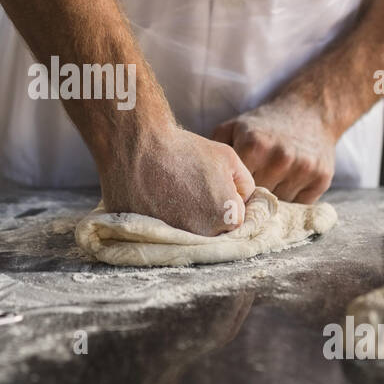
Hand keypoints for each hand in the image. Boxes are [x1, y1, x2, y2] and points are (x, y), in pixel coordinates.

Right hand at [99, 125, 254, 236]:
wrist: (138, 145)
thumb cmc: (185, 149)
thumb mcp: (228, 158)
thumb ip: (246, 184)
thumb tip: (244, 201)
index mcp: (227, 218)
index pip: (235, 219)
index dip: (226, 199)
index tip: (211, 184)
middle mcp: (202, 235)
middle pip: (213, 230)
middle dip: (208, 212)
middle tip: (192, 187)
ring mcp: (175, 238)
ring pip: (188, 233)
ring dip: (185, 217)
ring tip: (174, 191)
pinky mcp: (151, 235)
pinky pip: (164, 232)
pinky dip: (163, 218)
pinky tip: (158, 197)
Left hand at [213, 99, 337, 202]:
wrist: (310, 111)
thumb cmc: (264, 124)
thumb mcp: (234, 128)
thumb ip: (214, 152)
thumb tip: (198, 181)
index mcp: (254, 145)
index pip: (236, 188)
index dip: (232, 193)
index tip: (230, 192)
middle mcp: (280, 158)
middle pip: (257, 199)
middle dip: (251, 198)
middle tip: (249, 192)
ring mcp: (303, 169)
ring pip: (279, 205)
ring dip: (272, 199)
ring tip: (271, 182)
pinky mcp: (322, 178)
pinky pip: (300, 205)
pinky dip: (293, 199)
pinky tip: (289, 182)